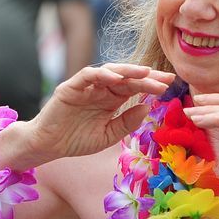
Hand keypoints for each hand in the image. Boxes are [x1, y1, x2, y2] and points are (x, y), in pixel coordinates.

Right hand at [23, 63, 175, 163]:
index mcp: (112, 99)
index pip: (136, 88)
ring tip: (146, 73)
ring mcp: (86, 86)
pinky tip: (117, 79)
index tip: (171, 85)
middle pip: (127, 78)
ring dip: (129, 71)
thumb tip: (147, 107)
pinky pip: (88, 76)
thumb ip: (127, 122)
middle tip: (167, 78)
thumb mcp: (109, 135)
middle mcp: (101, 89)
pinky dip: (102, 74)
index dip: (152, 85)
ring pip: (110, 72)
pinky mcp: (71, 87)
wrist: (48, 146)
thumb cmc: (77, 140)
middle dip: (147, 77)